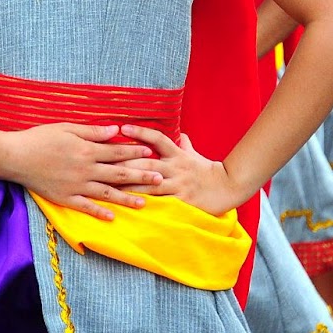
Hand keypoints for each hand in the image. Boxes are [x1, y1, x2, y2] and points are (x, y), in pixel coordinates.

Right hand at [5, 122, 163, 221]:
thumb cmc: (40, 138)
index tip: (152, 154)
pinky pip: (86, 207)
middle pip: (118, 174)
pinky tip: (113, 216)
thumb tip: (116, 131)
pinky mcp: (65, 198)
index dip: (135, 153)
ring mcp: (76, 186)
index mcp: (87, 150)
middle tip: (160, 180)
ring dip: (127, 198)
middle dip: (140, 176)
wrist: (15, 157)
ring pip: (106, 193)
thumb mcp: (67, 128)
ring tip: (144, 202)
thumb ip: (93, 132)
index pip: (117, 152)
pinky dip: (100, 212)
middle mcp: (85, 170)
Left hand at [119, 126, 237, 215]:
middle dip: (125, 161)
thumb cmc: (207, 171)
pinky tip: (130, 204)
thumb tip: (179, 134)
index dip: (140, 132)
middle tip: (104, 160)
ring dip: (129, 184)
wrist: (228, 187)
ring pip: (149, 183)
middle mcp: (176, 168)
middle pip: (147, 162)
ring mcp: (178, 185)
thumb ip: (184, 144)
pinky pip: (160, 202)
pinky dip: (145, 203)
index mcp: (177, 154)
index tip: (123, 127)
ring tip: (110, 184)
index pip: (157, 139)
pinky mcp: (181, 201)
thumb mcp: (194, 155)